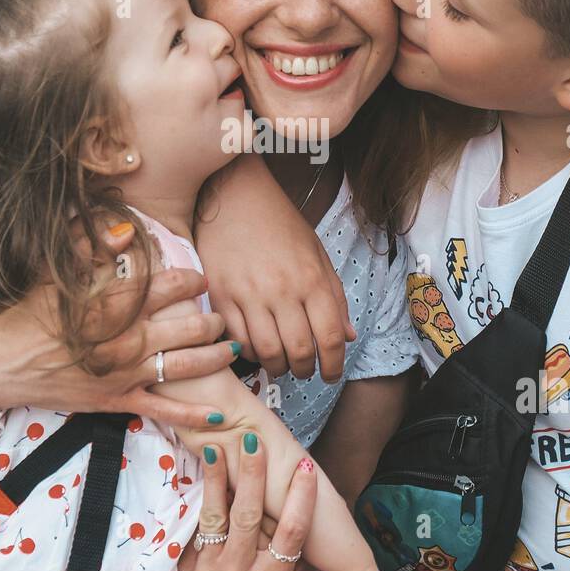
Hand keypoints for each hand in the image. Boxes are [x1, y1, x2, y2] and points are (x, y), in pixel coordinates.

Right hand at [0, 223, 237, 429]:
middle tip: (221, 318)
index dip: (192, 281)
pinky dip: (194, 415)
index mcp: (114, 304)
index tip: (201, 280)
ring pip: (187, 366)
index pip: (169, 287)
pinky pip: (164, 410)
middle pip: (189, 327)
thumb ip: (93, 248)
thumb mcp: (57, 274)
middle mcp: (127, 339)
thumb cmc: (25, 316)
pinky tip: (219, 416)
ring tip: (231, 350)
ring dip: (216, 358)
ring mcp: (126, 373)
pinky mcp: (118, 401)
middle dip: (213, 322)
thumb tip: (127, 229)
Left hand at [178, 438, 316, 570]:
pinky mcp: (193, 563)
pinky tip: (200, 473)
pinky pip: (198, 525)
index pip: (291, 534)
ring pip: (218, 516)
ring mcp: (216, 564)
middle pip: (251, 516)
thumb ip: (284, 557)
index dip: (301, 500)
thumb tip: (301, 525)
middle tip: (255, 443)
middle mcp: (244, 568)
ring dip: (219, 478)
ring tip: (218, 447)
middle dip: (254, 478)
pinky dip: (201, 497)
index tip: (306, 469)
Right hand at [196, 154, 353, 381]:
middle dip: (305, 370)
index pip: (329, 337)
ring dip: (278, 367)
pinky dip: (250, 352)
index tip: (331, 374)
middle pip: (298, 350)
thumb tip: (348, 337)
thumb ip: (334, 297)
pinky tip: (257, 347)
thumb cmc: (280, 224)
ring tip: (282, 364)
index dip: (333, 365)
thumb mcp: (317, 254)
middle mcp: (282, 290)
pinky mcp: (221, 295)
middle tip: (305, 371)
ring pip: (267, 352)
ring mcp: (248, 294)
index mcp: (311, 279)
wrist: (235, 196)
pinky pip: (237, 339)